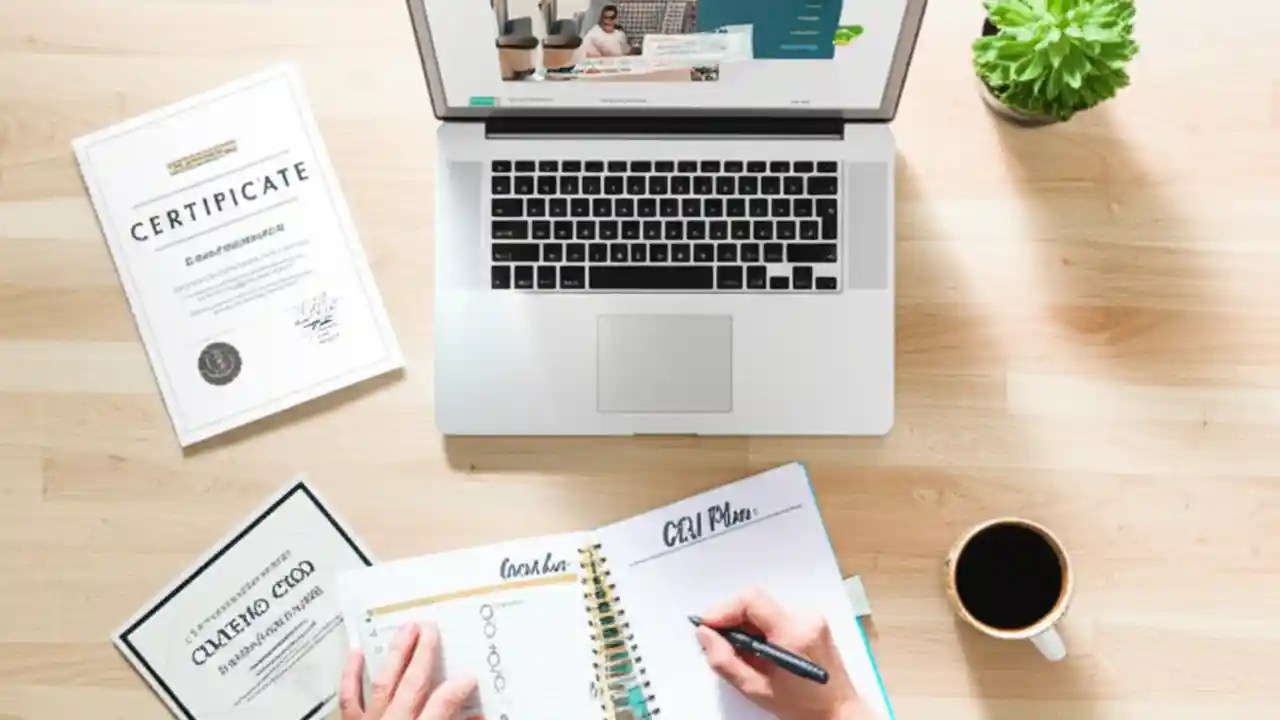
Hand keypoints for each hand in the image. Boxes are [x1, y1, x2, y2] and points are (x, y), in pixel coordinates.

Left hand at [339, 622, 476, 719]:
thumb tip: (479, 716)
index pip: (441, 707)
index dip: (456, 689)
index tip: (469, 675)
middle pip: (411, 685)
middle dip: (423, 655)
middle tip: (431, 628)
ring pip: (382, 683)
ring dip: (396, 654)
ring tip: (407, 628)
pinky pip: (349, 697)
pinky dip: (351, 674)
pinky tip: (357, 651)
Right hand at [696, 589, 872, 719]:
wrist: (838, 711)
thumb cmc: (803, 707)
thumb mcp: (756, 689)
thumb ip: (725, 661)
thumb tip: (705, 635)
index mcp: (794, 633)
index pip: (751, 600)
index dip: (723, 609)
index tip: (707, 625)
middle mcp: (806, 618)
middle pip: (756, 602)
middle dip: (732, 618)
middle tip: (718, 641)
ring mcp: (812, 617)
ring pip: (764, 608)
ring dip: (746, 624)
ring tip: (742, 651)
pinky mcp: (813, 621)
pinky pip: (776, 614)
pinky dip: (761, 627)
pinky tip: (760, 649)